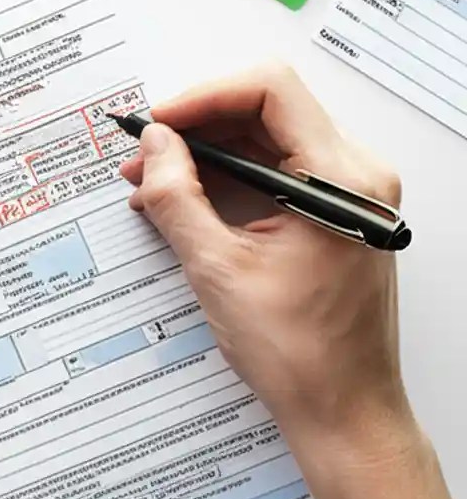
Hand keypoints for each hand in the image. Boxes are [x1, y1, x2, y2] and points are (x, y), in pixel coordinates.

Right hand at [120, 65, 463, 498]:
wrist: (342, 408)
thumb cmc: (298, 353)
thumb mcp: (217, 269)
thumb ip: (177, 197)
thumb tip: (154, 146)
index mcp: (339, 180)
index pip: (270, 90)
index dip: (203, 96)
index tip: (158, 123)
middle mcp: (354, 176)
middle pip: (267, 109)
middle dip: (198, 124)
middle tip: (144, 151)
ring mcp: (346, 194)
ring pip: (266, 139)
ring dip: (207, 151)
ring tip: (151, 179)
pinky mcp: (331, 213)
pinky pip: (274, 172)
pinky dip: (226, 176)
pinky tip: (182, 197)